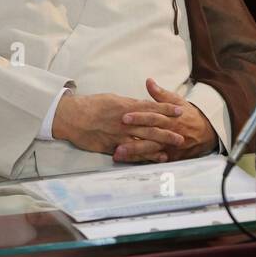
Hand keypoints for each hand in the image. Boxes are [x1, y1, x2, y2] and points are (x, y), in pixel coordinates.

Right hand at [52, 92, 184, 161]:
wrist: (72, 117)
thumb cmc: (91, 105)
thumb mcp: (112, 99)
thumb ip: (128, 104)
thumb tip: (141, 105)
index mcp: (125, 106)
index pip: (150, 107)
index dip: (166, 109)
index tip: (180, 111)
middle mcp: (125, 121)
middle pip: (151, 126)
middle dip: (168, 130)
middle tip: (182, 135)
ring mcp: (120, 134)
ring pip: (144, 140)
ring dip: (161, 144)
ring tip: (174, 148)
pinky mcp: (113, 145)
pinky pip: (133, 152)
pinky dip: (146, 155)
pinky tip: (156, 157)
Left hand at [114, 78, 217, 162]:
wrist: (206, 131)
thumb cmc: (188, 114)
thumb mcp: (177, 100)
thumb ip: (160, 93)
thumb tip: (148, 81)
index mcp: (170, 118)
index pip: (152, 117)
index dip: (139, 117)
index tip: (124, 117)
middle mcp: (170, 133)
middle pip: (150, 136)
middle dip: (133, 139)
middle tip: (116, 141)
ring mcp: (171, 146)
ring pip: (151, 150)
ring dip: (134, 152)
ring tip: (119, 153)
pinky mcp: (172, 156)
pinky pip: (156, 160)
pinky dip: (144, 161)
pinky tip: (131, 162)